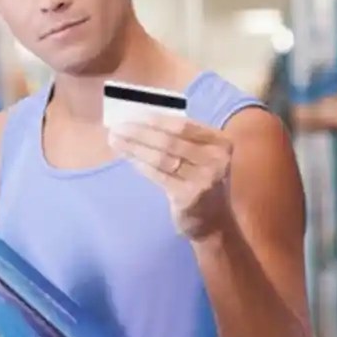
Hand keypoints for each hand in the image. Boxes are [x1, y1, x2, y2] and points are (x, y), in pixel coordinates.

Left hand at [107, 115, 234, 240]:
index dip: (155, 120)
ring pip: (162, 158)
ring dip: (136, 148)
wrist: (214, 221)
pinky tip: (129, 158)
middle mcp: (216, 158)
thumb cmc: (201, 181)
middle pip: (170, 140)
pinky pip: (159, 176)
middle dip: (140, 133)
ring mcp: (203, 178)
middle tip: (117, 129)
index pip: (183, 125)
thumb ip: (182, 139)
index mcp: (220, 141)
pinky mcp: (189, 196)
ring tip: (116, 141)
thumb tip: (142, 121)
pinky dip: (141, 165)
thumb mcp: (202, 155)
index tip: (132, 116)